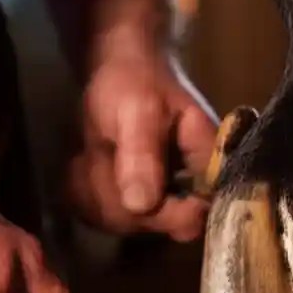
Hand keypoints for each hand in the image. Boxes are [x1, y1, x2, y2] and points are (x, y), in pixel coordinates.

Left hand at [69, 53, 216, 241]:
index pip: (192, 218)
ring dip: (95, 187)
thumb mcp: (140, 110)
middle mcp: (189, 192)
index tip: (130, 182)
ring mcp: (159, 200)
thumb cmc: (136, 80)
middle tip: (104, 151)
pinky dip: (84, 190)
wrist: (117, 67)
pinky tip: (86, 163)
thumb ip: (143, 155)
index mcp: (208, 169)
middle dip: (115, 191)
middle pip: (150, 225)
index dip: (159, 213)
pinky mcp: (132, 201)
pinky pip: (100, 216)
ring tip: (95, 152)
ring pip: (120, 222)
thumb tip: (142, 206)